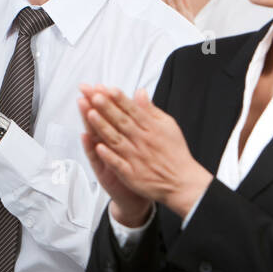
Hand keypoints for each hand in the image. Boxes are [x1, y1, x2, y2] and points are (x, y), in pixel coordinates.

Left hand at [79, 83, 211, 219]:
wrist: (182, 182)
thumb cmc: (174, 152)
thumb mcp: (168, 125)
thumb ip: (151, 109)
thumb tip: (140, 92)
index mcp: (151, 128)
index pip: (132, 110)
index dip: (120, 99)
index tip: (108, 89)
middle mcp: (142, 141)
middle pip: (121, 122)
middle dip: (107, 108)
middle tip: (94, 95)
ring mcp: (136, 157)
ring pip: (116, 140)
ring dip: (103, 127)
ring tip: (91, 114)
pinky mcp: (132, 174)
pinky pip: (118, 164)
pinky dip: (108, 156)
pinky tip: (98, 147)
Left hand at [157, 0, 195, 23]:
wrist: (186, 41)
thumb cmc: (187, 23)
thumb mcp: (188, 9)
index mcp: (186, 13)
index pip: (180, 0)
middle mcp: (180, 17)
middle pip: (172, 3)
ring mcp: (173, 22)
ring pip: (167, 9)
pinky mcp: (166, 26)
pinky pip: (162, 16)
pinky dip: (159, 8)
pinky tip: (156, 2)